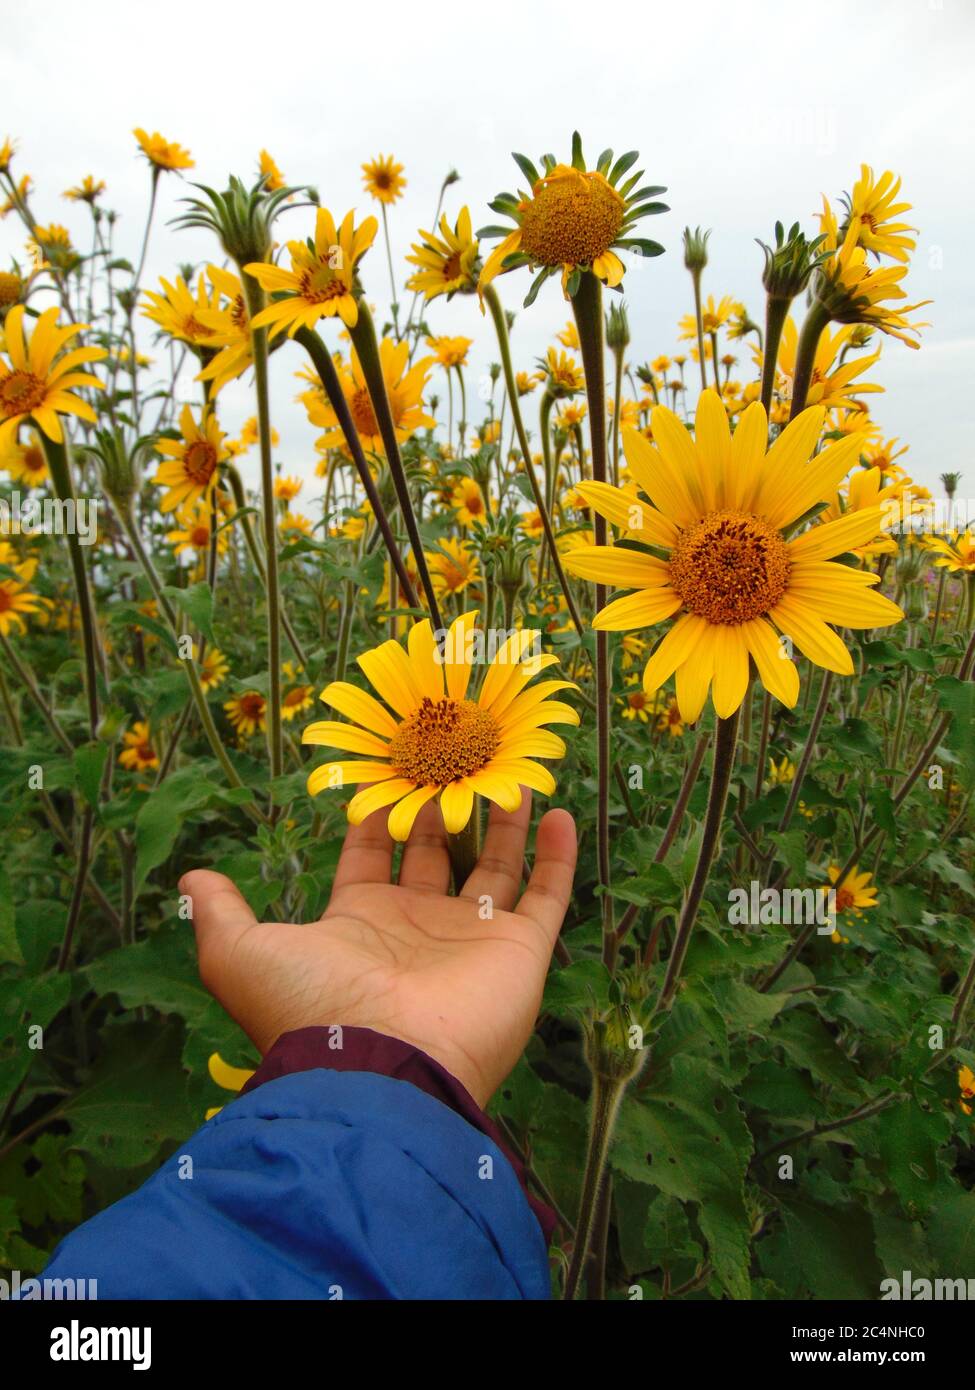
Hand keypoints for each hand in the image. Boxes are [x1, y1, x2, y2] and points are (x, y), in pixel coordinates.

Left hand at [182, 793, 575, 1107]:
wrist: (380, 1066)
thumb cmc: (309, 1007)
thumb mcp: (242, 953)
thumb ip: (221, 913)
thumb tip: (190, 878)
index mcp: (359, 920)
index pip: (373, 852)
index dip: (379, 810)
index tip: (390, 762)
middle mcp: (418, 926)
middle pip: (437, 852)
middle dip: (442, 804)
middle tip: (451, 751)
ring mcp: (471, 938)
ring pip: (495, 867)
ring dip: (504, 819)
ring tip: (510, 769)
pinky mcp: (519, 951)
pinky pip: (547, 895)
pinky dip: (557, 855)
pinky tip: (558, 810)